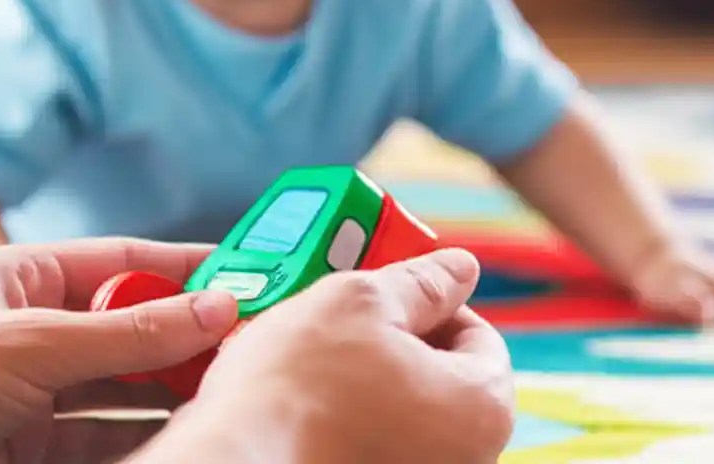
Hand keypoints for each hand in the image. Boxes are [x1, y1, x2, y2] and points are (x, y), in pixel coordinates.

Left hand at [0, 238, 238, 462]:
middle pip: (128, 325)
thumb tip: (217, 308)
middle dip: (186, 333)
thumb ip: (130, 331)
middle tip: (249, 337)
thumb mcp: (34, 344)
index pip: (120, 261)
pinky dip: (145, 432)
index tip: (245, 272)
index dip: (182, 266)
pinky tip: (184, 426)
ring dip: (172, 386)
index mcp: (17, 279)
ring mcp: (29, 391)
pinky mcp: (29, 447)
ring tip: (228, 382)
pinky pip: (103, 434)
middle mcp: (27, 330)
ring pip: (121, 383)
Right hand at [143, 248, 514, 463]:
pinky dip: (344, 423)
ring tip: (311, 357)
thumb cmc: (296, 388)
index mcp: (482, 408)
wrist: (231, 463)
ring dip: (364, 381)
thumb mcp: (358, 301)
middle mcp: (464, 458)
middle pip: (441, 379)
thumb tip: (460, 268)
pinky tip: (302, 404)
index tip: (388, 291)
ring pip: (401, 414)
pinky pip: (368, 445)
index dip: (432, 301)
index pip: (478, 336)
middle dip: (394, 341)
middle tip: (343, 318)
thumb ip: (420, 281)